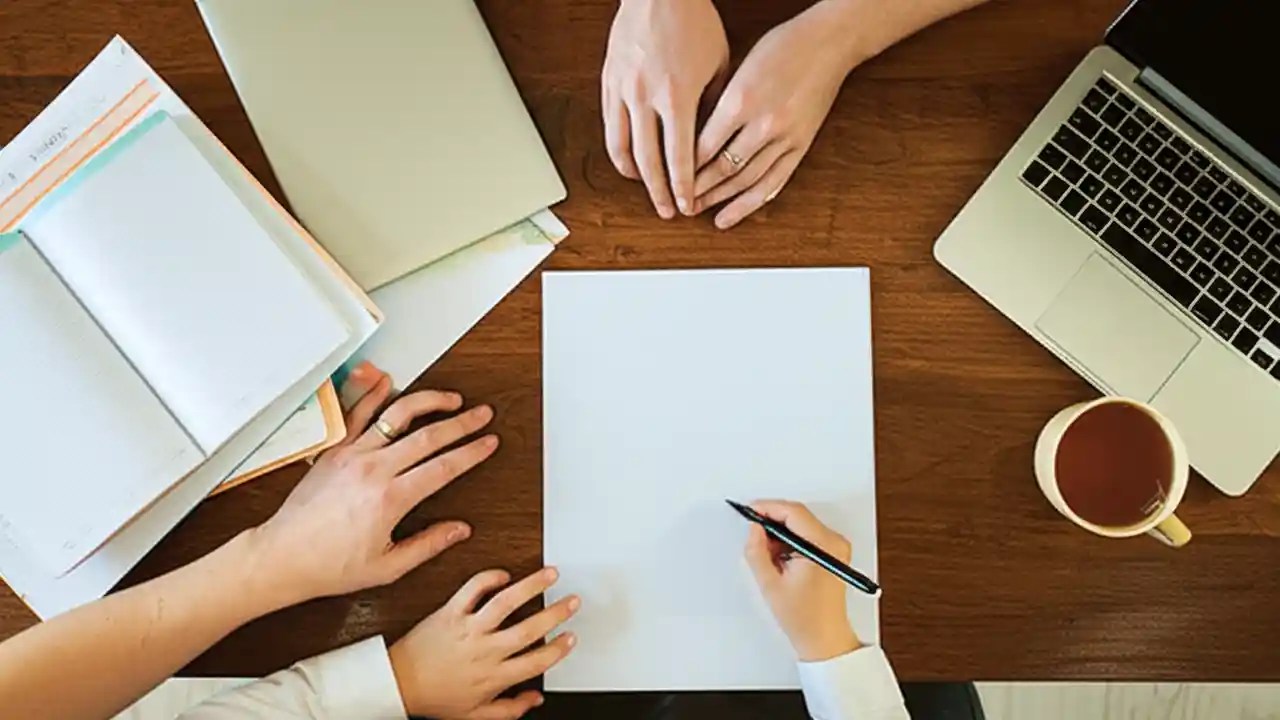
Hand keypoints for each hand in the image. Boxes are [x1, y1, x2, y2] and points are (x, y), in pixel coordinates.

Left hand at [249, 363, 498, 606]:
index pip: (444, 467)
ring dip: (428, 401)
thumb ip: (428, 544)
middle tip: (482, 415)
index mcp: (390, 499)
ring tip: (449, 399)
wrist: (282, 557)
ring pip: (397, 416)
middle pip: (429, 436)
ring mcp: (351, 456)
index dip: (472, 452)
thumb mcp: (388, 566)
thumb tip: (458, 530)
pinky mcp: (333, 451)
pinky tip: (387, 380)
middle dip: (462, 422)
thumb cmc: (329, 565)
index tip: (488, 442)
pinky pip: (356, 415)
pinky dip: (372, 394)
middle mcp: (373, 470)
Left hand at [389, 567, 579, 718]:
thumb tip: (536, 699)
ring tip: (550, 574)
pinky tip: (504, 573)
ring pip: (506, 602)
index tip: (570, 637)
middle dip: (556, 613)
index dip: (559, 648)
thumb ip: (510, 709)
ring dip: (532, 586)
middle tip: (572, 600)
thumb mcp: (476, 714)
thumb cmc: (434, 697)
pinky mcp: (450, 612)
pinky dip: (490, 577)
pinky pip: (472, 589)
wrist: (397, 683)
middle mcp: (484, 650)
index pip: (537, 660)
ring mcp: (468, 629)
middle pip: (529, 628)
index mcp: (493, 676)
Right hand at [602, 0, 728, 217]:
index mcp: (677, 97)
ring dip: (635, 175)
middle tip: (668, 210)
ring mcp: (622, 91)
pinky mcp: (608, 83)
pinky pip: (610, 127)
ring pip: (622, 149)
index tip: (688, 207)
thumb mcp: (720, 65)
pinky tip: (629, 158)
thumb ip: (715, 106)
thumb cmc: (694, 22)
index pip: (679, 159)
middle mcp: (645, 98)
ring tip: (646, 187)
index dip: (683, 188)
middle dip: (659, 192)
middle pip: (649, 162)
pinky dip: (619, 149)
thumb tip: (713, 141)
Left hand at [693, 2, 858, 228]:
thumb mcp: (740, 70)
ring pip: (749, 180)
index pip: (705, 147)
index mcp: (741, 101)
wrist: (828, 43)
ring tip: (705, 214)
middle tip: (684, 204)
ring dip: (724, 201)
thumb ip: (720, 105)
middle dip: (701, 191)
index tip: (673, 181)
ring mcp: (786, 138)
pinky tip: (739, 211)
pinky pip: (776, 180)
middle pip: (724, 169)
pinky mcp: (802, 145)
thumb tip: (696, 139)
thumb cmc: (782, 47)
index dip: (686, 169)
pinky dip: (755, 200)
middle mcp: (763, 123)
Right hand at [744, 500, 860, 661]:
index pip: (793, 512)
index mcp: (824, 546)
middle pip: (798, 516)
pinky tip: (780, 561)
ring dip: (780, 534)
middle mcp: (835, 542)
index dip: (767, 508)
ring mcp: (836, 547)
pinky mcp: (832, 553)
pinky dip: (789, 542)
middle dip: (772, 522)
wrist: (825, 638)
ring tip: (769, 557)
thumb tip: (754, 529)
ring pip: (801, 525)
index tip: (750, 511)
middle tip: (754, 534)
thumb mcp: (770, 583)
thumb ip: (757, 551)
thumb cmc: (806, 619)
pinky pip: (807, 535)